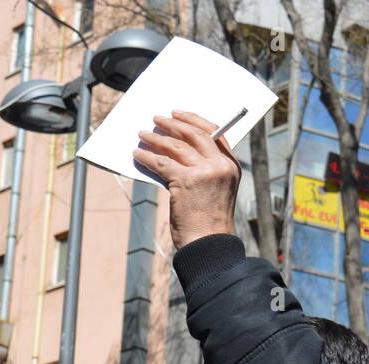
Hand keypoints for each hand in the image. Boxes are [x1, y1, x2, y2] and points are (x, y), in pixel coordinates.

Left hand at [132, 110, 240, 249]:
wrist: (208, 244)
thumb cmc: (209, 222)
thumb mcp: (215, 190)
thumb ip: (203, 170)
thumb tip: (174, 152)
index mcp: (231, 165)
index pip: (214, 132)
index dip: (194, 120)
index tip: (178, 114)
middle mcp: (220, 165)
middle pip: (194, 134)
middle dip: (173, 124)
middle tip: (157, 119)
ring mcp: (204, 172)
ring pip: (176, 146)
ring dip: (156, 138)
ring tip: (143, 134)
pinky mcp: (186, 182)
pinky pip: (162, 163)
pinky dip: (147, 157)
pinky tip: (137, 154)